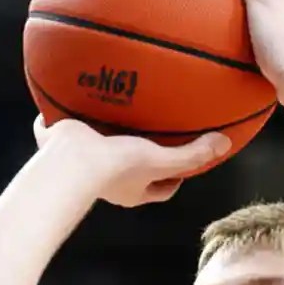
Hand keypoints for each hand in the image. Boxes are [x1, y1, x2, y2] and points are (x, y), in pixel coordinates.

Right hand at [33, 116, 230, 207]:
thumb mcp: (161, 160)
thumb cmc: (117, 165)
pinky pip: (62, 130)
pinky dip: (64, 118)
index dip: (174, 179)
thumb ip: (192, 154)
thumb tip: (224, 144)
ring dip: (106, 135)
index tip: (184, 167)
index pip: (160, 190)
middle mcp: (108, 181)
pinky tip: (73, 94)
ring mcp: (82, 164)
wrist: (72, 161)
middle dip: (140, 156)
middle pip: (131, 170)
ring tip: (115, 111)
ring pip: (98, 150)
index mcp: (132, 190)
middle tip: (152, 137)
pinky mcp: (59, 145)